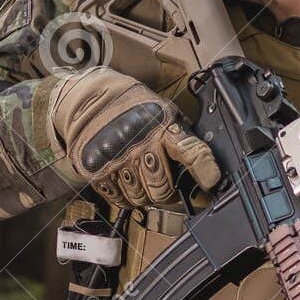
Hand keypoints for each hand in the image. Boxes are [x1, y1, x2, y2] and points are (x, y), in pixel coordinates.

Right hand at [49, 68, 219, 207]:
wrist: (88, 99)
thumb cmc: (131, 106)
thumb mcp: (163, 110)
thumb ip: (180, 134)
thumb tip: (202, 159)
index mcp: (162, 128)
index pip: (190, 152)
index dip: (204, 170)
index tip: (211, 181)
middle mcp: (140, 147)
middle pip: (163, 190)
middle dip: (169, 195)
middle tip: (168, 189)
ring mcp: (117, 161)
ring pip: (141, 199)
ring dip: (146, 197)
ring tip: (143, 182)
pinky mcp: (96, 172)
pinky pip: (119, 200)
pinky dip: (125, 197)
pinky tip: (127, 183)